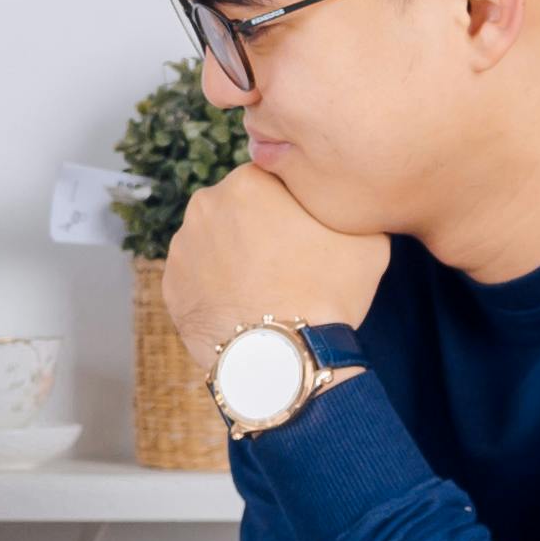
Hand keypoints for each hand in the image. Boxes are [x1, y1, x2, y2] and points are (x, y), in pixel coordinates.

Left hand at [162, 162, 391, 364]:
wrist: (282, 358)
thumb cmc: (326, 293)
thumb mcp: (368, 240)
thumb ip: (347, 209)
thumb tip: (346, 206)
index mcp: (250, 182)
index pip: (273, 182)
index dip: (292, 208)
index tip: (305, 234)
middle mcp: (207, 204)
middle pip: (240, 210)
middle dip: (259, 229)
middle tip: (288, 264)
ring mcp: (183, 246)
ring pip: (216, 242)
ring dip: (235, 258)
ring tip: (265, 290)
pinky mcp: (171, 284)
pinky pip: (198, 277)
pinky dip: (216, 288)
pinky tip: (243, 307)